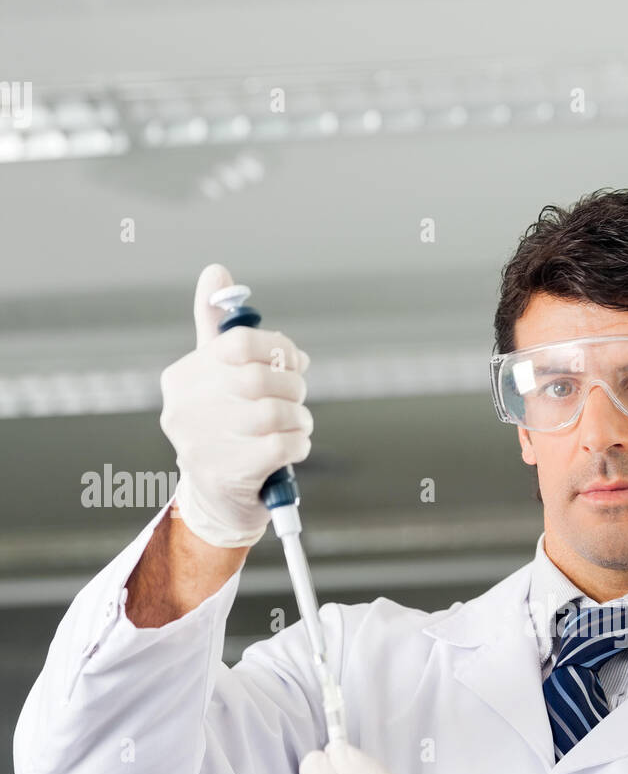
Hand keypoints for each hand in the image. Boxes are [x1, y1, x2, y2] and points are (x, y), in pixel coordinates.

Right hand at [160, 263, 312, 547]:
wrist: (218, 502)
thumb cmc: (225, 431)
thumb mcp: (217, 379)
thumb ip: (218, 329)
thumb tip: (216, 271)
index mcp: (182, 378)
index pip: (236, 344)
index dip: (276, 347)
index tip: (293, 359)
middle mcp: (184, 409)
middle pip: (258, 378)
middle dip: (291, 384)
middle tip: (299, 394)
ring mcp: (202, 444)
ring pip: (274, 412)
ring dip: (299, 417)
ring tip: (297, 424)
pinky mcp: (227, 474)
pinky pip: (282, 445)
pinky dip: (300, 443)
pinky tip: (294, 447)